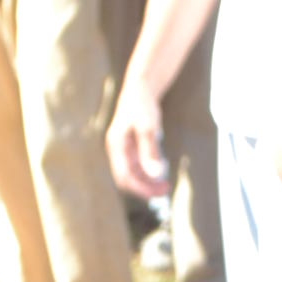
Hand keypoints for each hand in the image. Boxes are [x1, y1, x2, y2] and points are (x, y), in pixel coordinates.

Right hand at [109, 78, 167, 195]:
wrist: (140, 89)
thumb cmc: (142, 105)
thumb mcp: (148, 127)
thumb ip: (150, 150)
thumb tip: (156, 174)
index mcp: (116, 146)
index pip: (125, 176)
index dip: (141, 187)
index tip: (158, 192)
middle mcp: (117, 150)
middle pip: (128, 178)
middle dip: (145, 187)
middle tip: (166, 190)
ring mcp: (124, 150)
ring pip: (134, 174)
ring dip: (148, 182)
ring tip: (166, 184)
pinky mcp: (132, 148)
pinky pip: (139, 167)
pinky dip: (149, 173)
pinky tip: (162, 173)